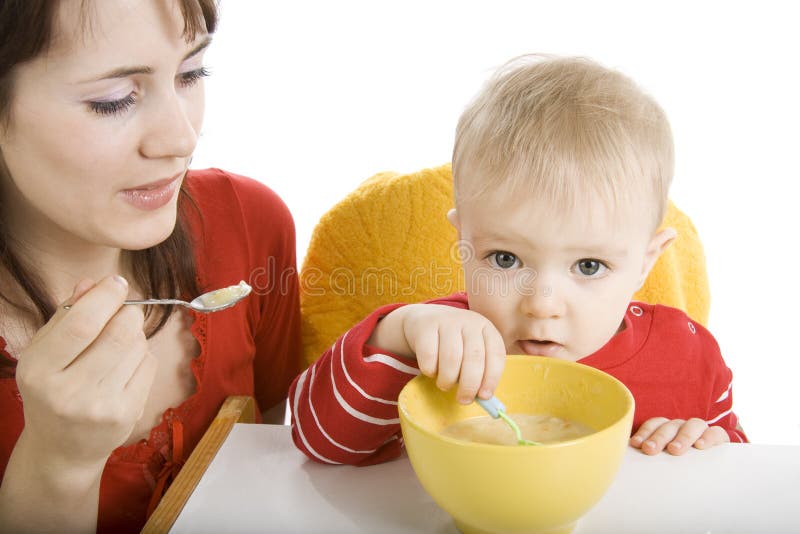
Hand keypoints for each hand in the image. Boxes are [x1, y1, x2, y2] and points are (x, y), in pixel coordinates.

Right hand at [15, 276, 157, 469]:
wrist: (63, 448)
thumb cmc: (52, 389)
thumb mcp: (44, 352)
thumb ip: (66, 316)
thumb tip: (91, 283)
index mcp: (40, 371)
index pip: (81, 324)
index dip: (105, 296)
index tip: (116, 282)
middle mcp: (69, 392)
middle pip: (119, 333)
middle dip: (128, 312)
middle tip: (124, 310)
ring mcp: (101, 407)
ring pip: (138, 346)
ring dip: (134, 334)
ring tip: (117, 345)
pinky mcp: (128, 414)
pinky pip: (149, 365)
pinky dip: (141, 355)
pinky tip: (124, 367)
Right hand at [370, 304, 505, 404]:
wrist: (424, 320)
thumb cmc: (453, 343)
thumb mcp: (470, 350)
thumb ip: (480, 371)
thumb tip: (486, 400)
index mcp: (486, 328)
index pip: (496, 354)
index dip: (492, 378)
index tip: (484, 396)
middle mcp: (469, 321)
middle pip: (474, 358)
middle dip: (469, 385)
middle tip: (463, 399)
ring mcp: (447, 321)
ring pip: (451, 358)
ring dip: (448, 379)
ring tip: (445, 385)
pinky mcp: (426, 326)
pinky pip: (429, 355)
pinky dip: (430, 370)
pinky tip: (431, 371)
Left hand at [629, 417, 729, 454]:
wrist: (713, 465)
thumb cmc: (680, 461)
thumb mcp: (662, 458)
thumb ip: (650, 456)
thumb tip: (627, 460)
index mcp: (666, 428)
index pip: (653, 424)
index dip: (644, 432)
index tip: (636, 445)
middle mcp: (681, 426)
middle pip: (669, 426)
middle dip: (658, 437)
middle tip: (650, 449)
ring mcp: (699, 430)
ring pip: (691, 426)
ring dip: (682, 437)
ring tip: (674, 450)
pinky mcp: (718, 437)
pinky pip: (716, 432)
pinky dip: (708, 437)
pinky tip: (701, 446)